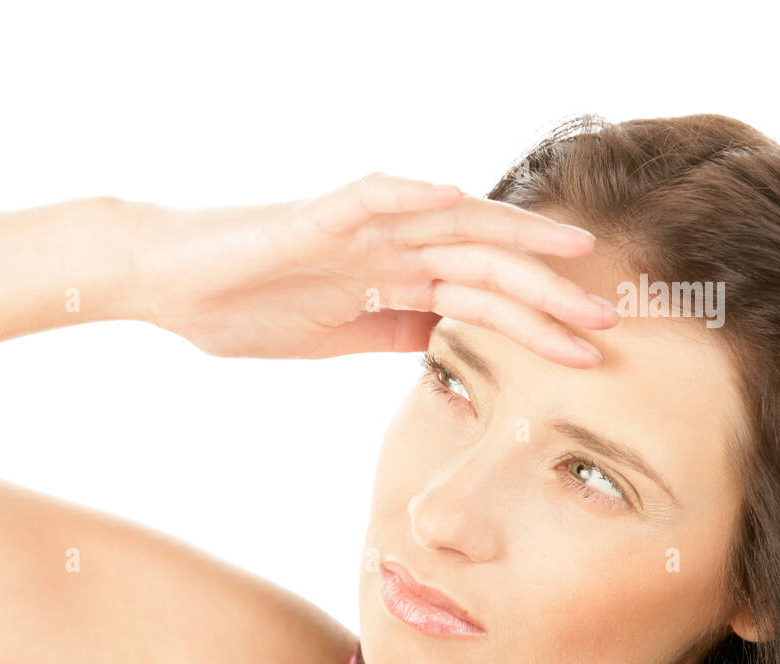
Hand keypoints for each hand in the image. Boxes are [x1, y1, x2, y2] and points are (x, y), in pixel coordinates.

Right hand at [127, 172, 620, 363]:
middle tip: (612, 318)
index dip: (534, 325)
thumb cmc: (240, 308)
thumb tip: (444, 346)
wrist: (168, 281)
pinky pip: (368, 197)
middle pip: (481, 264)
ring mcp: (353, 230)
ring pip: (447, 225)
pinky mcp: (310, 217)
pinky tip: (457, 197)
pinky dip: (411, 195)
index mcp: (390, 282)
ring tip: (571, 253)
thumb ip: (390, 332)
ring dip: (509, 238)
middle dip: (546, 292)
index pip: (479, 301)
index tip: (590, 352)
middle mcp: (385, 249)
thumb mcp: (332, 338)